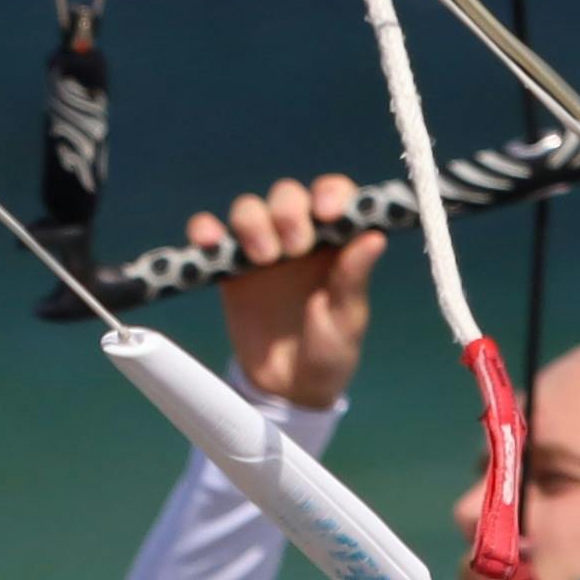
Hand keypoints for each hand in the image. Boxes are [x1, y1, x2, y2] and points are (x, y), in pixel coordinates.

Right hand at [203, 171, 385, 407]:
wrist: (286, 387)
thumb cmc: (330, 350)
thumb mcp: (347, 320)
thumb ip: (353, 279)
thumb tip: (375, 237)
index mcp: (334, 242)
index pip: (333, 195)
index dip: (330, 193)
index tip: (327, 213)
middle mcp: (298, 236)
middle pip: (287, 195)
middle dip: (289, 211)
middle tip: (295, 247)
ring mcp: (260, 248)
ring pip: (248, 208)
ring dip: (252, 222)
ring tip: (263, 258)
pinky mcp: (227, 266)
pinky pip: (209, 234)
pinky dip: (204, 229)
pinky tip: (208, 243)